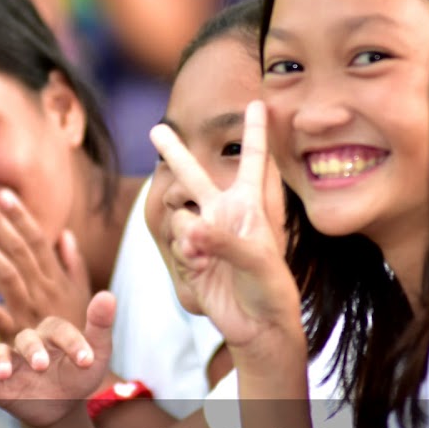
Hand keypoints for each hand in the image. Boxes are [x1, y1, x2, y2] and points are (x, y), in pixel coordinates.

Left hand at [0, 188, 91, 343]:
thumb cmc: (77, 338)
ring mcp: (31, 313)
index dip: (20, 215)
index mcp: (56, 279)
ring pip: (8, 276)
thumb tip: (66, 235)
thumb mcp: (80, 298)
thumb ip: (72, 265)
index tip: (2, 192)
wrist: (77, 383)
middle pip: (19, 250)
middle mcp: (44, 291)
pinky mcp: (18, 337)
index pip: (36, 240)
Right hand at [0, 291, 116, 427]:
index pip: (60, 330)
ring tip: (3, 373)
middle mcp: (29, 342)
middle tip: (42, 365)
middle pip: (27, 339)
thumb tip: (108, 295)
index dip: (73, 343)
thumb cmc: (80, 373)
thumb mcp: (97, 353)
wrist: (65, 405)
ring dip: (0, 361)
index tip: (85, 360)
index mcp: (54, 331)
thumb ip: (101, 325)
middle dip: (32, 350)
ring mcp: (11, 361)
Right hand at [148, 101, 303, 353]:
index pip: (254, 160)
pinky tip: (204, 269)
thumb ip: (224, 240)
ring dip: (190, 233)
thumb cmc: (272, 288)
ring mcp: (205, 234)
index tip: (258, 101)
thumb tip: (192, 229)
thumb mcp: (258, 260)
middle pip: (196, 176)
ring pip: (181, 215)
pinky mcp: (190, 255)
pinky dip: (188, 255)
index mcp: (252, 205)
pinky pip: (177, 243)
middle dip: (176, 153)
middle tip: (156, 128)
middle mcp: (225, 213)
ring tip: (208, 255)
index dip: (256, 131)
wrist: (257, 325)